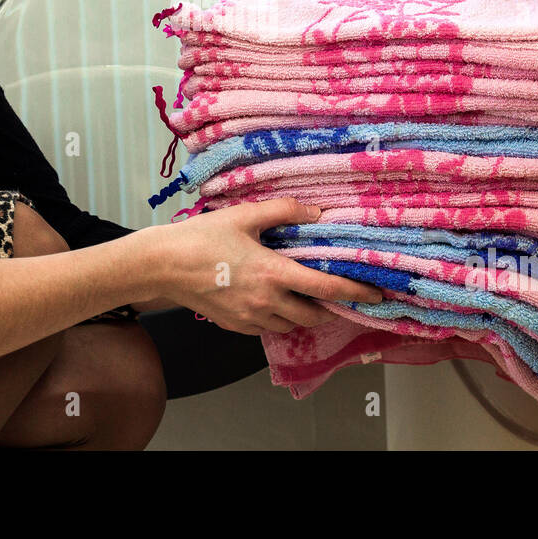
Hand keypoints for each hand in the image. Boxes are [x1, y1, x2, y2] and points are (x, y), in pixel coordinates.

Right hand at [150, 196, 384, 334]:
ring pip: (290, 325)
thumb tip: (316, 212)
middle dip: (329, 308)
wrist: (162, 265)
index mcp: (274, 274)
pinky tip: (272, 300)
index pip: (326, 288)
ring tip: (304, 296)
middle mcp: (267, 302)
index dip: (355, 292)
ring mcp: (250, 318)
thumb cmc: (202, 237)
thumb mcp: (245, 215)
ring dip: (302, 314)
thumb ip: (284, 211)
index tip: (375, 294)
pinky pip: (266, 328)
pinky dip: (277, 317)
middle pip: (313, 315)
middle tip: (336, 294)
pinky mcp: (234, 326)